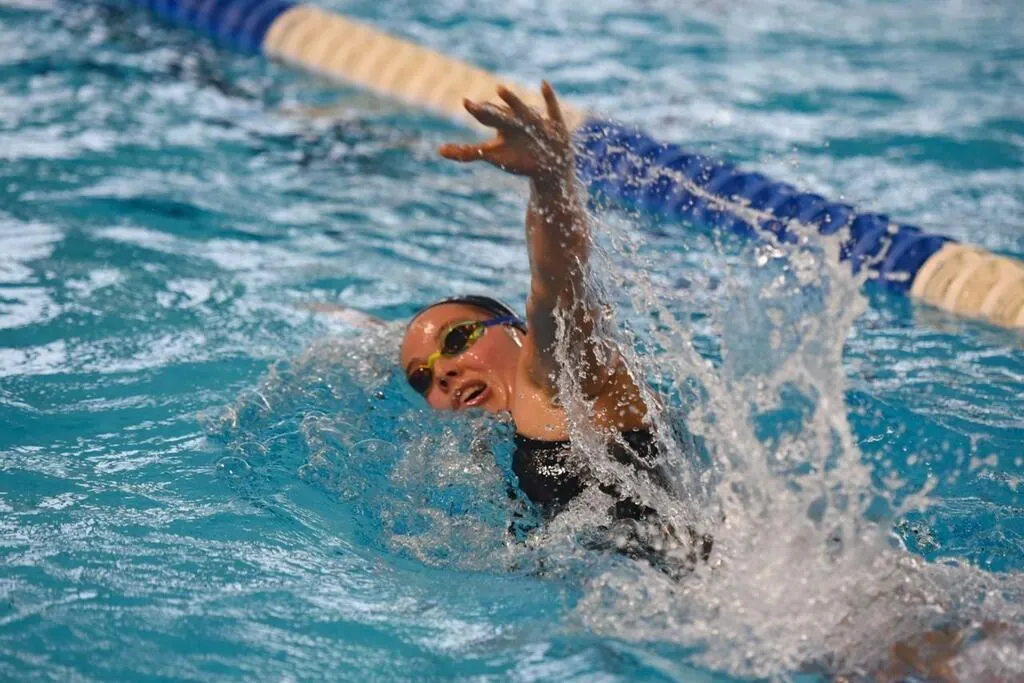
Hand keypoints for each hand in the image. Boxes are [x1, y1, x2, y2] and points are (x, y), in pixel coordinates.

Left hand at [439, 81, 573, 183]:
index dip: (478, 111)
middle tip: (475, 102)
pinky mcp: (555, 129)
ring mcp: (536, 124)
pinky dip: (549, 98)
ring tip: (499, 89)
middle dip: (489, 111)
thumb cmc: (518, 158)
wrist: (551, 165)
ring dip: (512, 102)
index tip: (467, 103)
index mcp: (503, 127)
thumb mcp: (493, 156)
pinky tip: (543, 84)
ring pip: (523, 112)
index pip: (488, 116)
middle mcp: (517, 121)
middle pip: (502, 116)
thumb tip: (439, 150)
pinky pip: (552, 111)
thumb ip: (467, 153)